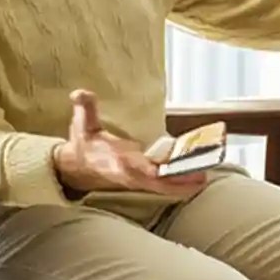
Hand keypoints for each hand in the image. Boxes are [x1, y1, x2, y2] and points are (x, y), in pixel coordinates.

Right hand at [52, 89, 208, 197]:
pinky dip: (177, 184)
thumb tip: (80, 93)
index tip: (163, 171)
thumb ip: (84, 108)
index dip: (150, 171)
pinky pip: (162, 185)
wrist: (76, 168)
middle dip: (177, 182)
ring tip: (203, 179)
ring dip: (182, 185)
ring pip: (161, 186)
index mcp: (116, 160)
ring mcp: (136, 179)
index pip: (135, 167)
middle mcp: (129, 173)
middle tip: (200, 177)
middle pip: (155, 182)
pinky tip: (195, 180)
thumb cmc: (83, 145)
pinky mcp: (141, 181)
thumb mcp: (81, 124)